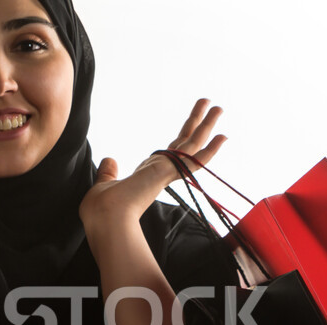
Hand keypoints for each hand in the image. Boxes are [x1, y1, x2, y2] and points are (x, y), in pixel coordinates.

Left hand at [79, 99, 225, 229]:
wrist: (105, 217)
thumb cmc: (103, 208)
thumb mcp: (105, 184)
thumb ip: (109, 172)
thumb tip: (109, 160)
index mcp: (149, 173)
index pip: (171, 152)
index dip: (182, 139)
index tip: (190, 127)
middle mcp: (162, 171)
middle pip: (185, 142)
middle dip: (197, 123)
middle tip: (209, 105)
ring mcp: (167, 171)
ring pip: (193, 144)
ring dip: (206, 126)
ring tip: (219, 107)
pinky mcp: (169, 172)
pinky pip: (194, 159)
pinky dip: (210, 150)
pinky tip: (224, 137)